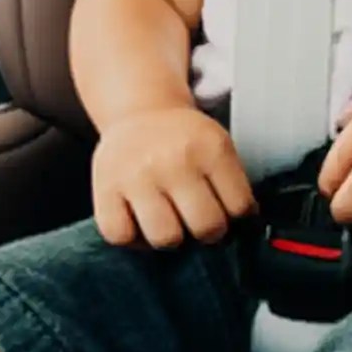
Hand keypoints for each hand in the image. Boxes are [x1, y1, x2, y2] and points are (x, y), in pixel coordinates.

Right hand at [92, 107, 255, 247]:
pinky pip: (121, 236)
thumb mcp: (219, 145)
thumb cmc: (185, 138)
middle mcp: (174, 161)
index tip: (230, 213)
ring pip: (165, 237)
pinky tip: (143, 224)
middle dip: (208, 232)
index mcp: (210, 148)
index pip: (239, 206)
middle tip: (201, 222)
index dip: (238, 218)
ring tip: (173, 223)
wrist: (141, 112)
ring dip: (173, 238)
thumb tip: (246, 227)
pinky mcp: (105, 189)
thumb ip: (233, 183)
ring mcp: (137, 176)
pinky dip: (133, 239)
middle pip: (205, 226)